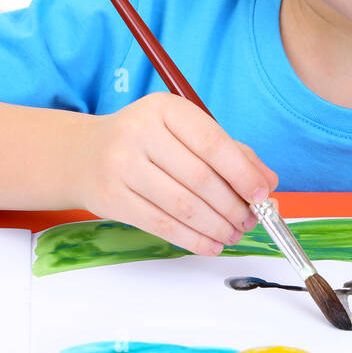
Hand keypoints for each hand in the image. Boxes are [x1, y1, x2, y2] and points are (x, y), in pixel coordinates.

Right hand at [75, 92, 277, 255]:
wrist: (84, 155)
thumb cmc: (146, 142)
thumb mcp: (183, 132)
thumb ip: (229, 152)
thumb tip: (267, 182)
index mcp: (164, 108)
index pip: (212, 143)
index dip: (242, 173)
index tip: (261, 194)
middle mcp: (139, 132)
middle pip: (200, 178)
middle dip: (233, 206)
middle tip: (251, 220)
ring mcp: (122, 165)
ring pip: (183, 205)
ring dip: (216, 226)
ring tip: (233, 233)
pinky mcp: (112, 198)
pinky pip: (162, 225)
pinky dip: (193, 239)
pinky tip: (210, 244)